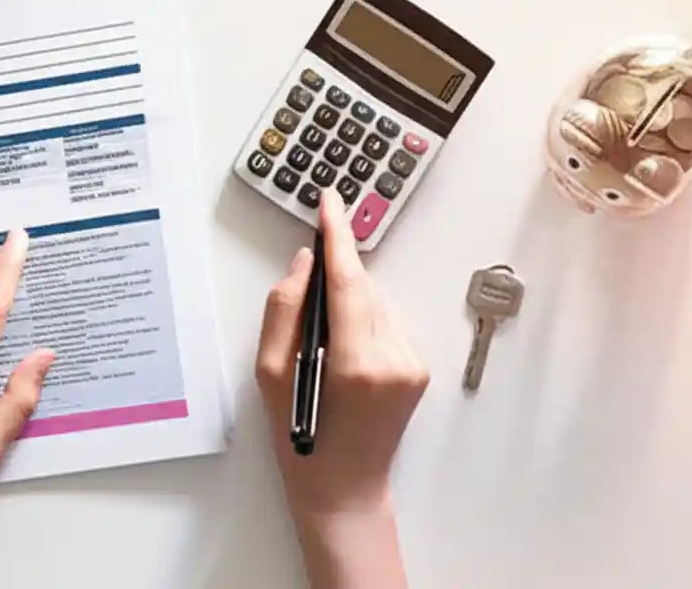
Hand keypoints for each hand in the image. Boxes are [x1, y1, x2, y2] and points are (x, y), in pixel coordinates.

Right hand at [255, 191, 427, 587]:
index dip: (338, 236)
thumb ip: (284, 311)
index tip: (331, 201)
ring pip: (376, 303)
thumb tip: (306, 263)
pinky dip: (362, 325)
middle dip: (334, 280)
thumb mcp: (272, 375)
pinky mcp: (419, 369)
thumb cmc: (301, 439)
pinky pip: (387, 324)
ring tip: (322, 348)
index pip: (348, 280)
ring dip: (348, 306)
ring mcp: (412, 365)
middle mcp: (394, 359)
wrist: (344, 489)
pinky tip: (342, 357)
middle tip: (306, 308)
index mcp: (355, 362)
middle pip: (363, 288)